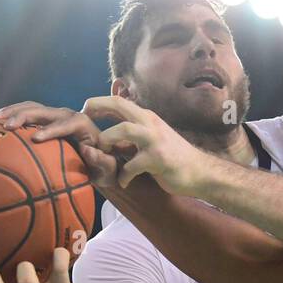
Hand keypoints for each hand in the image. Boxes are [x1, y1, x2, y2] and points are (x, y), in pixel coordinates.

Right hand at [0, 101, 121, 191]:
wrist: (99, 161)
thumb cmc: (104, 168)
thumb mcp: (107, 169)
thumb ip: (102, 161)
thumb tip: (88, 150)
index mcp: (83, 125)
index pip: (67, 123)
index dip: (52, 130)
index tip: (36, 139)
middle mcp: (68, 115)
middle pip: (44, 111)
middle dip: (25, 116)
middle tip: (7, 126)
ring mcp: (55, 115)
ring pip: (32, 108)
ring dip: (12, 111)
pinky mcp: (45, 119)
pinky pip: (26, 113)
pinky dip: (10, 115)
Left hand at [81, 95, 205, 193]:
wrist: (200, 172)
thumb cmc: (174, 157)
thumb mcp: (152, 138)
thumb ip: (133, 134)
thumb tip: (109, 135)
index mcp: (147, 117)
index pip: (119, 101)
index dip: (98, 103)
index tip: (85, 113)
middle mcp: (150, 123)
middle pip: (118, 104)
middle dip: (96, 107)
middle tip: (82, 121)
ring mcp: (155, 140)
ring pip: (123, 129)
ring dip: (106, 139)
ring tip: (102, 152)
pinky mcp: (158, 159)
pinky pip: (132, 165)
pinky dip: (124, 176)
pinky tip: (124, 182)